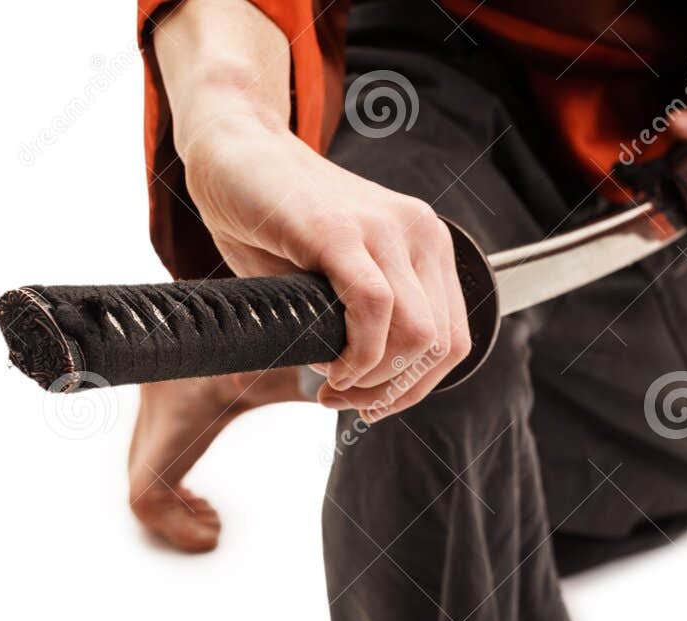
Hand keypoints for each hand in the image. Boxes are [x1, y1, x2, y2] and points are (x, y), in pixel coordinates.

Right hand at [156, 0, 468, 420]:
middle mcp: (418, 232)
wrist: (233, 150)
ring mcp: (383, 228)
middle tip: (345, 398)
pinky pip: (373, 308)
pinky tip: (332, 365)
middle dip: (395, 390)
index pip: (453, 338)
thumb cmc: (277, 218)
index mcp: (426, 244)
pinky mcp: (339, 230)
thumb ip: (366, 322)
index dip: (417, 387)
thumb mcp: (338, 274)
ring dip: (375, 379)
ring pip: (417, 335)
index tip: (373, 403)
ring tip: (332, 383)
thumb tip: (370, 386)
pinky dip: (358, 354)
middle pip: (442, 344)